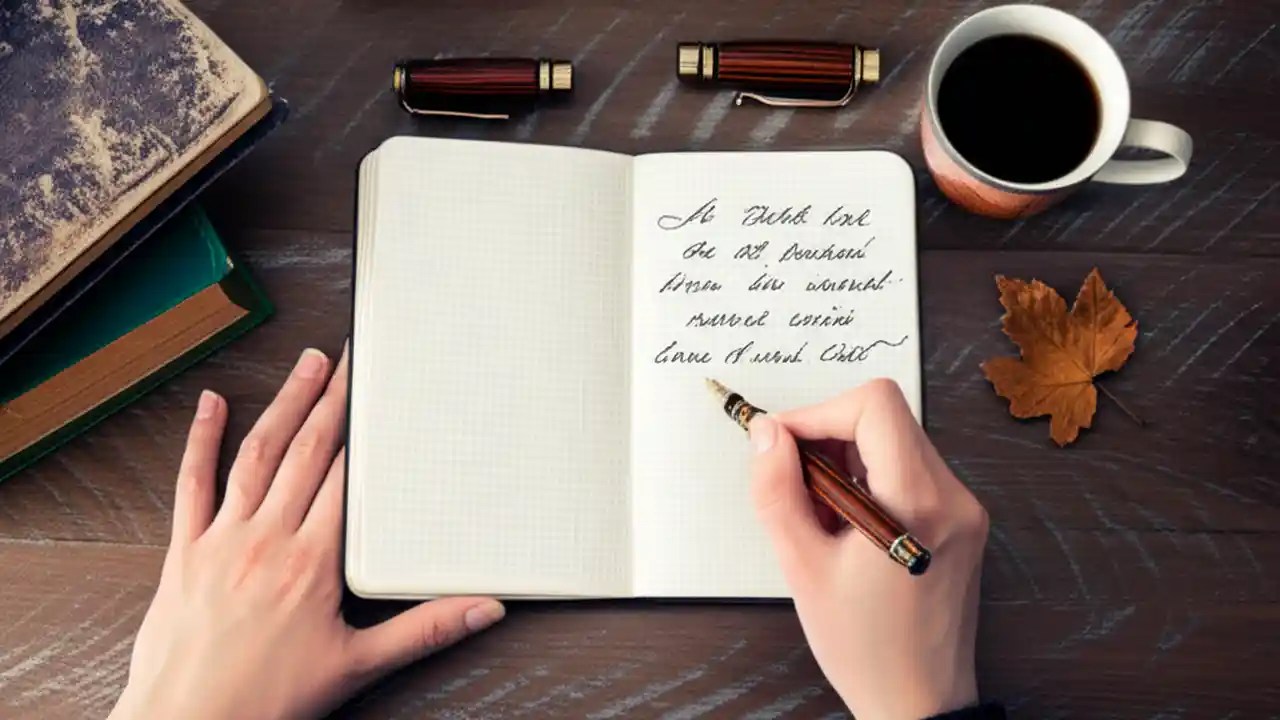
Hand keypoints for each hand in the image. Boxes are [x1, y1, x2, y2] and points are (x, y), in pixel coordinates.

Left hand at [110, 346, 504, 719]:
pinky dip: (201, 440)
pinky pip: (192, 484)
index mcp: (313, 562)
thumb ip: (425, 630)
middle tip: (347, 359)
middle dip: (330, 400)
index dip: (363, 431)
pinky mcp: (186, 550)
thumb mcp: (358, 666)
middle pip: (307, 452)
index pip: (345, 478)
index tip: (378, 394)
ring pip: (257, 456)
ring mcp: (222, 539)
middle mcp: (268, 539)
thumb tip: (483, 610)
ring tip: (304, 366)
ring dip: (284, 405)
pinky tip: (211, 405)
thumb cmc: (267, 701)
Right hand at [749, 379, 987, 719]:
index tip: (782, 444)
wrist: (919, 701)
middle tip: (796, 486)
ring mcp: (963, 508)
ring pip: (895, 441)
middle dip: (828, 438)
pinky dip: (869, 481)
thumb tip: (767, 434)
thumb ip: (777, 490)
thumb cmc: (865, 648)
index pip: (875, 404)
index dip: (818, 412)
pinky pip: (909, 470)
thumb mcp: (802, 568)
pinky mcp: (960, 520)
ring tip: (821, 519)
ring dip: (846, 462)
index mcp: (919, 502)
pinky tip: (846, 528)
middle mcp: (954, 496)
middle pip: (884, 418)